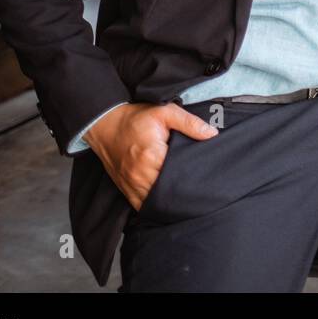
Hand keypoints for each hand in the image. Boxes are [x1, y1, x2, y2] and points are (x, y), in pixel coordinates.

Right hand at [83, 102, 218, 211]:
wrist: (105, 124)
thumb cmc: (136, 118)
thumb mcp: (165, 112)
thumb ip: (190, 123)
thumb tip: (212, 134)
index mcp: (152, 156)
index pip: (179, 176)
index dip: (193, 177)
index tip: (204, 176)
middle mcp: (140, 175)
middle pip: (168, 192)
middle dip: (183, 192)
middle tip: (199, 190)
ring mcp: (131, 184)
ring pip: (155, 203)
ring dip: (169, 201)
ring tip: (185, 198)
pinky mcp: (125, 189)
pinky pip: (142, 206)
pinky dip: (154, 206)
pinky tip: (166, 204)